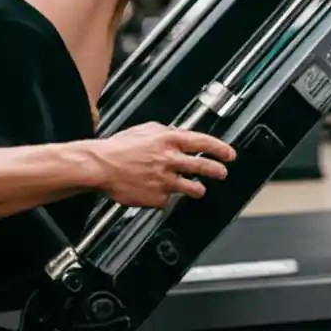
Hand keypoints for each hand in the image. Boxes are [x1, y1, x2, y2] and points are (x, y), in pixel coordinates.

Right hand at [88, 122, 235, 207]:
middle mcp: (170, 160)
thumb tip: (180, 134)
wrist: (100, 167)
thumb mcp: (144, 130)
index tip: (229, 154)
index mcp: (168, 140)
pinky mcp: (157, 198)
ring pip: (191, 188)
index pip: (203, 143)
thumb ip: (166, 132)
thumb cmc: (118, 148)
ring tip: (197, 189)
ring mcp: (165, 181)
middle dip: (217, 171)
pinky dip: (165, 196)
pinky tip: (157, 191)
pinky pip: (168, 199)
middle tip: (222, 173)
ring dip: (197, 189)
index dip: (220, 149)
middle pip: (203, 167)